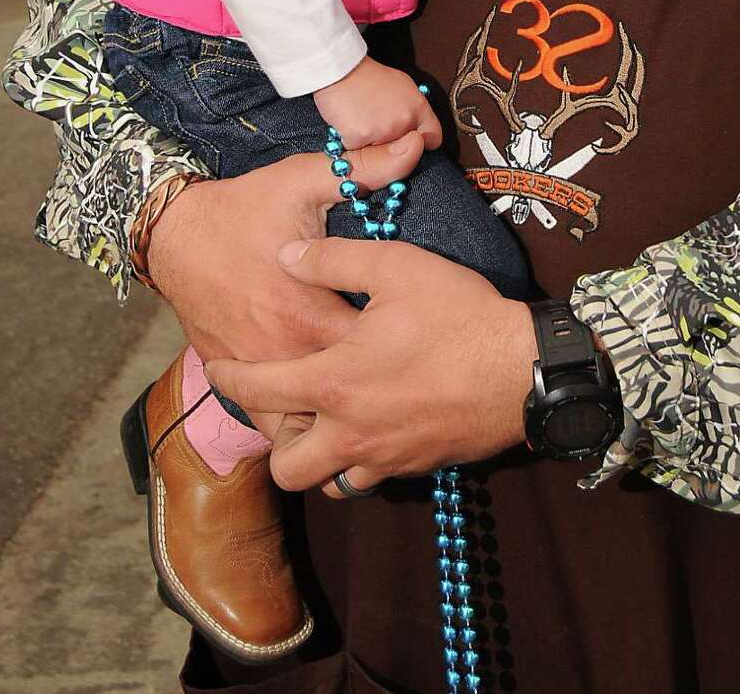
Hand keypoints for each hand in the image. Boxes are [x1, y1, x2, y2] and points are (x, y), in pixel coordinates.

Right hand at [147, 136, 427, 433]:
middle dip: (378, 390)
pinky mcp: (235, 382)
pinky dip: (296, 424)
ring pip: (306, 422)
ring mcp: (257, 374)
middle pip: (345, 396)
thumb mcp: (304, 180)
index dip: (405, 349)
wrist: (175, 235)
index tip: (426, 342)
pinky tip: (321, 414)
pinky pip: (271, 423)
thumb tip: (416, 143)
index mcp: (310, 310)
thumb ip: (365, 168)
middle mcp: (285, 352)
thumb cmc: (245, 207)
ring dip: (336, 418)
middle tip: (409, 380)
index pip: (374, 349)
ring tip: (370, 405)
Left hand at [204, 239, 535, 491]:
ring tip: (329, 419)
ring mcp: (385, 457)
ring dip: (320, 457)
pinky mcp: (417, 466)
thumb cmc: (458, 315)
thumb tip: (285, 256)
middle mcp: (350, 432)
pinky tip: (375, 424)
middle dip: (276, 442)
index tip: (216, 368)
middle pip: (286, 467)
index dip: (228, 380)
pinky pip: (372, 479)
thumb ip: (334, 259)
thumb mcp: (397, 267)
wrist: (523, 369)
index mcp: (334, 382)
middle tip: (287, 407)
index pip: (259, 391)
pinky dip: (361, 460)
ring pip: (330, 482)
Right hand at [314, 56, 441, 153]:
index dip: (422, 142)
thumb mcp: (402, 86)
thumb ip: (412, 108)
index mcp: (418, 107)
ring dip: (370, 143)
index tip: (413, 141)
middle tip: (377, 123)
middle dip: (392, 142)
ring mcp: (384, 130)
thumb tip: (417, 127)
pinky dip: (351, 141)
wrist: (341, 70)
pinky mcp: (362, 136)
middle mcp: (405, 119)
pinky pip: (357, 150)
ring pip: (379, 152)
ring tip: (362, 118)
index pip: (433, 138)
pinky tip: (349, 122)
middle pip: (404, 149)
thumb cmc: (368, 77)